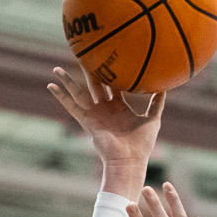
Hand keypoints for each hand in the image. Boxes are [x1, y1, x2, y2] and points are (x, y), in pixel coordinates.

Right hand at [48, 66, 163, 196]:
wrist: (130, 161)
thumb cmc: (142, 144)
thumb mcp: (152, 119)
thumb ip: (157, 103)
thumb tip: (165, 86)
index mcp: (118, 107)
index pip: (112, 85)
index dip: (109, 72)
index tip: (105, 57)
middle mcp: (104, 109)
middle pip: (94, 85)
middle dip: (88, 71)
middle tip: (83, 54)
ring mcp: (94, 115)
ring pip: (79, 93)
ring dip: (67, 81)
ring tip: (56, 68)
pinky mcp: (87, 122)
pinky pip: (71, 107)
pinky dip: (61, 97)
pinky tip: (50, 86)